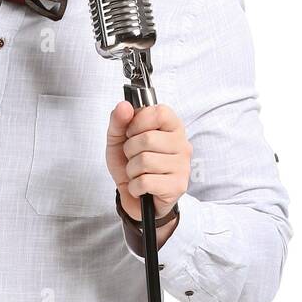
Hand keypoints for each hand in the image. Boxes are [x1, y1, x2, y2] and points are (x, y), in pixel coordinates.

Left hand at [107, 101, 191, 221]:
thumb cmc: (131, 164)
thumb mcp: (118, 139)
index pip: (159, 112)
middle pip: (147, 139)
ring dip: (131, 170)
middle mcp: (182, 144)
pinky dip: (135, 186)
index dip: (138, 122)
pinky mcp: (177, 186)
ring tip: (137, 173)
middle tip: (133, 157)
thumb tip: (124, 105)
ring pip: (145, 161)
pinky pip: (145, 181)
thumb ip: (118, 121)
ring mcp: (182, 166)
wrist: (134, 196)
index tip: (132, 132)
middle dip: (130, 150)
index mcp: (172, 127)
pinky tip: (141, 187)